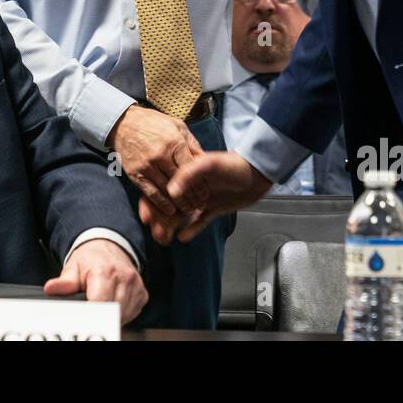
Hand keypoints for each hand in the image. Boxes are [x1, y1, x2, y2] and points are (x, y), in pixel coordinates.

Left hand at [44, 239, 146, 324]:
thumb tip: (51, 288)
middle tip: (90, 311)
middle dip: (100, 317)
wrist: (109, 245)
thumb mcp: (73, 267)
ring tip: (100, 305)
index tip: (83, 318)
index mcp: (105, 272)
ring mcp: (136, 285)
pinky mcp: (142, 293)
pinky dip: (122, 314)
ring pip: (123, 315)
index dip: (91, 314)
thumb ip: (64, 282)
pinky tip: (112, 305)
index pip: (101, 304)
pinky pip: (132, 313)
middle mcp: (124, 277)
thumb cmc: (90, 259)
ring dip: (111, 317)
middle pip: (113, 313)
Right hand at [109, 104, 201, 215]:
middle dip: (192, 196)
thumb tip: (204, 160)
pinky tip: (170, 210)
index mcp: (174, 142)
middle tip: (199, 205)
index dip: (199, 184)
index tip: (205, 193)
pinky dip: (161, 204)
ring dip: (179, 203)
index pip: (191, 169)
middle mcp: (160, 155)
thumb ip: (191, 144)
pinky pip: (150, 193)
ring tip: (188, 210)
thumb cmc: (153, 123)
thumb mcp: (177, 126)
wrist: (124, 123)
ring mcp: (147, 165)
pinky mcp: (135, 173)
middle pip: (180, 182)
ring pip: (167, 190)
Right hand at [145, 151, 271, 243]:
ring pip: (181, 215)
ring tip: (163, 238)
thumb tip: (171, 190)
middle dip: (159, 219)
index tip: (145, 217)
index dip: (151, 202)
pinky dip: (191, 230)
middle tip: (154, 233)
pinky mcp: (213, 209)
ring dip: (171, 226)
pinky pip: (199, 221)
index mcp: (185, 174)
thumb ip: (189, 174)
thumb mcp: (209, 164)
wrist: (257, 173)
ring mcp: (201, 199)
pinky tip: (182, 237)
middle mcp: (191, 187)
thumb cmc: (233, 164)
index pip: (161, 189)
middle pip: (168, 205)